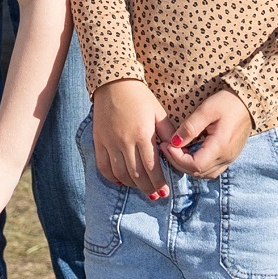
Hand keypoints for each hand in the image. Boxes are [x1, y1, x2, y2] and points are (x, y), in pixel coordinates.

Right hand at [94, 79, 169, 200]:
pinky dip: (112, 177)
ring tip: (141, 187)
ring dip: (132, 185)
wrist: (114, 83)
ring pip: (120, 174)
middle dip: (147, 188)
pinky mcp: (98, 141)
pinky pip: (103, 166)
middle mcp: (125, 141)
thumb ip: (168, 134)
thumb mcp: (159, 113)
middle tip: (155, 195)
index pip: (151, 167)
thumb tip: (179, 152)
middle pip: (136, 174)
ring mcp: (109, 142)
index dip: (159, 183)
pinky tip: (121, 181)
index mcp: (142, 134)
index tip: (165, 192)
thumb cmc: (140, 98)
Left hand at [163, 88, 253, 179]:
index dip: (177, 159)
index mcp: (221, 146)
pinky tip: (189, 152)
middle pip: (197, 172)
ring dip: (187, 166)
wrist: (247, 102)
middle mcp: (226, 157)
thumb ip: (190, 127)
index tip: (166, 145)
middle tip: (166, 147)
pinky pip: (210, 169)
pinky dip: (197, 165)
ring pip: (204, 173)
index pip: (195, 165)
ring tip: (176, 150)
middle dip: (178, 162)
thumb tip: (174, 142)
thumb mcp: (206, 110)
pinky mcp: (229, 157)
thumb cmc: (227, 102)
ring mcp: (229, 159)